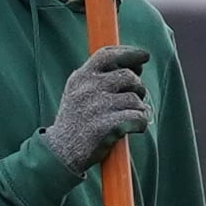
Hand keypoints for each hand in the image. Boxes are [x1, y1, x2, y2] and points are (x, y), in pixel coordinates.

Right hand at [36, 45, 152, 174]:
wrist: (61, 152)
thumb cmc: (76, 121)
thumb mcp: (79, 92)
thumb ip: (100, 78)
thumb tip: (135, 67)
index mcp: (81, 77)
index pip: (107, 55)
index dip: (129, 53)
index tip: (144, 56)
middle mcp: (88, 88)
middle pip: (128, 76)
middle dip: (138, 86)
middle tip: (136, 97)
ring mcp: (97, 106)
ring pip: (135, 98)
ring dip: (139, 108)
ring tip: (129, 116)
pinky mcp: (107, 126)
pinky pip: (138, 117)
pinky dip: (141, 123)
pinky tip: (133, 128)